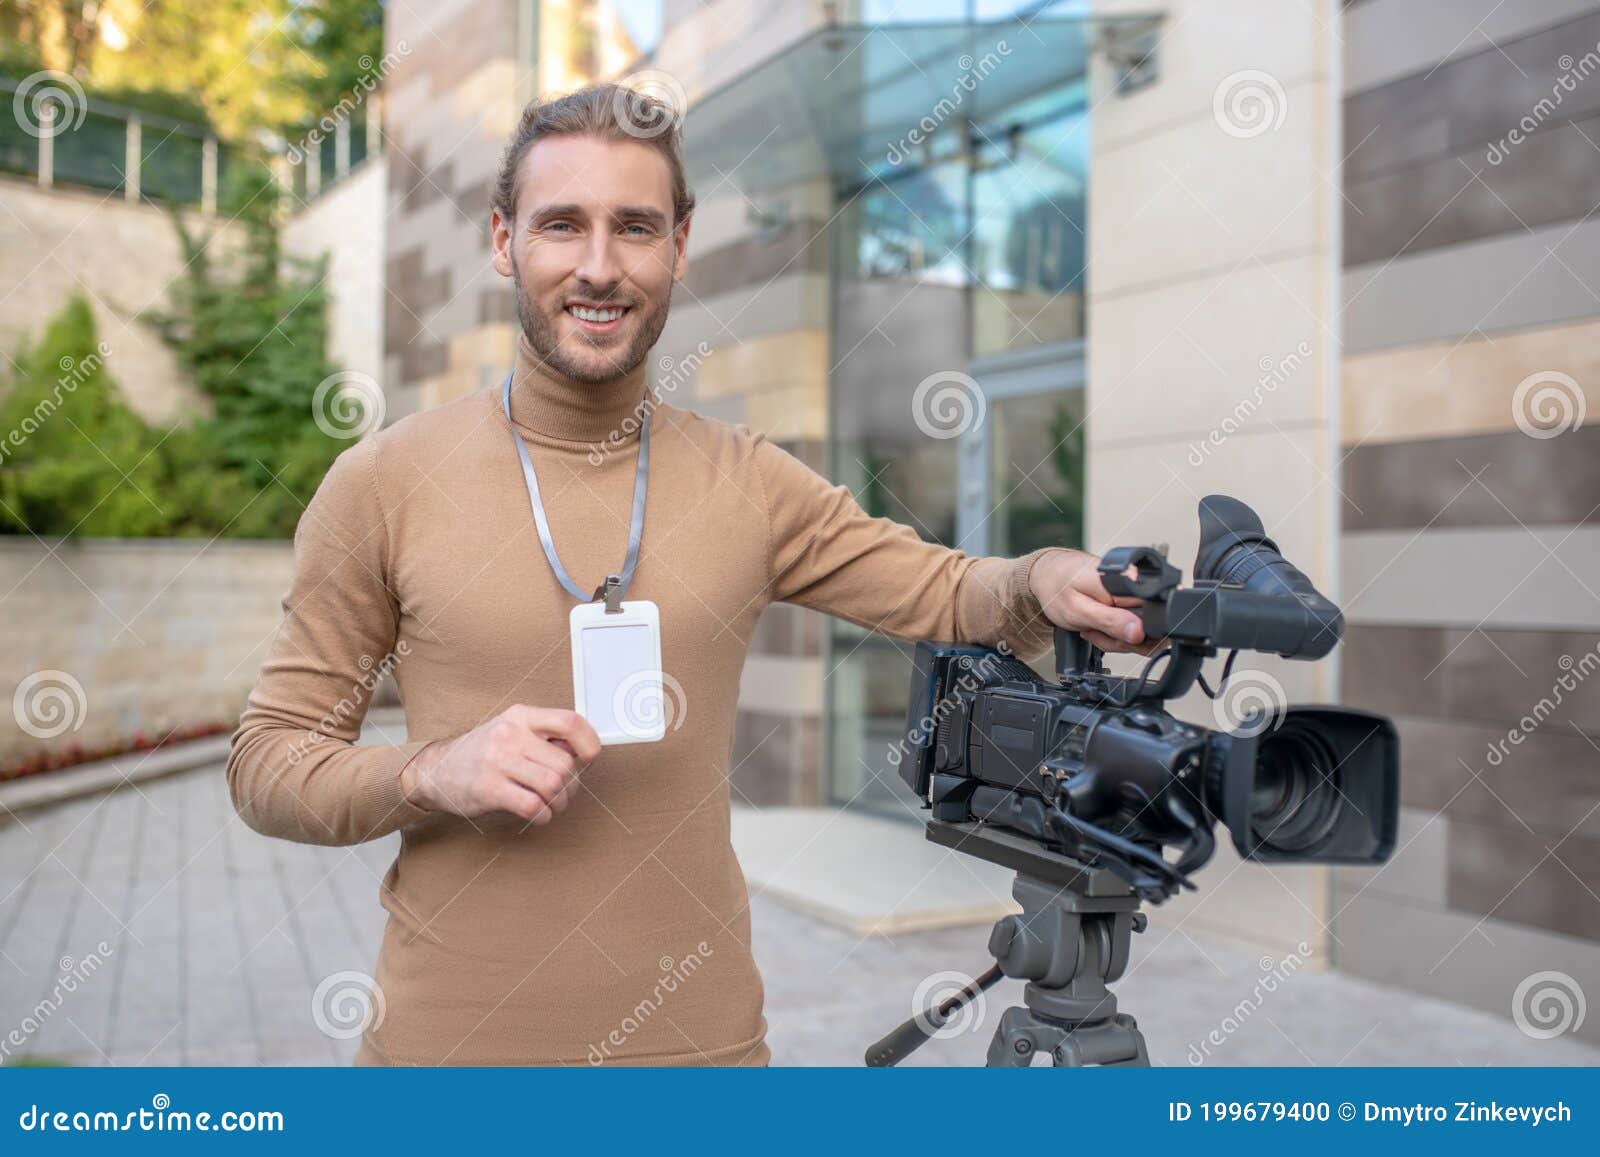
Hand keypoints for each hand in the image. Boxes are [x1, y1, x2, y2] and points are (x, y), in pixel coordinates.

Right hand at [400, 705, 602, 824]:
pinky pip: (533, 806)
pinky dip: (543, 815)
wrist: (436, 770)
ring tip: (552, 804)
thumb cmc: (482, 752)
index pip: (570, 722)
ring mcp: (498, 761)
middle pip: (565, 763)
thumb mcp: (512, 730)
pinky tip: (538, 814)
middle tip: (564, 792)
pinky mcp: (488, 789)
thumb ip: (545, 737)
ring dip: (560, 802)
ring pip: (553, 785)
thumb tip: (584, 751)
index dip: (589, 743)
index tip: (589, 759)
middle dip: (572, 785)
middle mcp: (510, 735)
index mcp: (521, 716)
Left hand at [1028, 548, 1158, 654]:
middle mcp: (1137, 584)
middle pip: (1147, 629)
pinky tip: (1097, 625)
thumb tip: (1139, 633)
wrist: (1049, 575)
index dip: (1132, 636)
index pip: (1150, 620)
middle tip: (1093, 632)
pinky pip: (1131, 626)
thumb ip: (1110, 622)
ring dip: (1115, 639)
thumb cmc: (1058, 587)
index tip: (1107, 635)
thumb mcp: (1079, 610)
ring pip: (1139, 632)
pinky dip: (1113, 633)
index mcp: (1128, 582)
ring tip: (1091, 627)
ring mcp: (1135, 593)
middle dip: (1120, 641)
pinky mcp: (1130, 600)